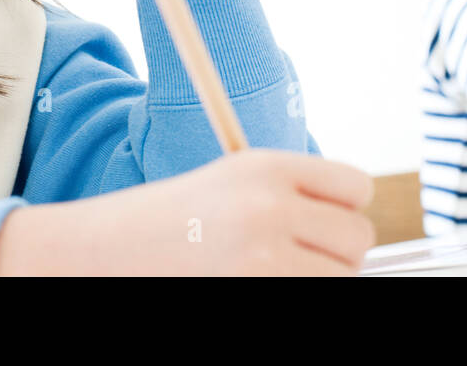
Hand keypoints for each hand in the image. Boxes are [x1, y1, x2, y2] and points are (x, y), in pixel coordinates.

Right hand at [0, 149, 375, 275]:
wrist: (108, 250)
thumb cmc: (170, 219)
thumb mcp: (231, 181)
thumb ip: (291, 191)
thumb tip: (354, 223)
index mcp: (265, 167)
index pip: (356, 187)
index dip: (344, 207)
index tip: (322, 220)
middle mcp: (270, 209)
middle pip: (358, 238)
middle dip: (336, 252)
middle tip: (296, 255)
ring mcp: (265, 259)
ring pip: (343, 278)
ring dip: (319, 279)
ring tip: (272, 270)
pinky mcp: (256, 294)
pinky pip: (311, 298)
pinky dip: (297, 294)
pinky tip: (260, 284)